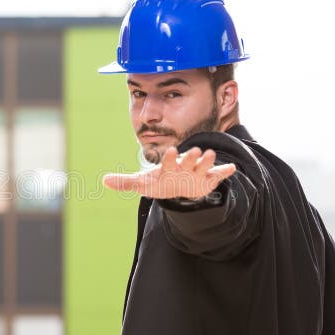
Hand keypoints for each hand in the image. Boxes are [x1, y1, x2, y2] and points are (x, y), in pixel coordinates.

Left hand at [103, 146, 236, 198]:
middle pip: (188, 161)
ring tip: (211, 155)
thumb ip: (125, 183)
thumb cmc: (159, 181)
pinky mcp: (208, 180)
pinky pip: (218, 175)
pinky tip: (232, 168)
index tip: (171, 150)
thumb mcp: (143, 183)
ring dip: (208, 161)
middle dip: (191, 157)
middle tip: (196, 150)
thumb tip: (103, 181)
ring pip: (203, 166)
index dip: (170, 157)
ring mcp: (197, 173)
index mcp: (169, 167)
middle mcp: (184, 167)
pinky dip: (224, 172)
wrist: (178, 184)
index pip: (168, 162)